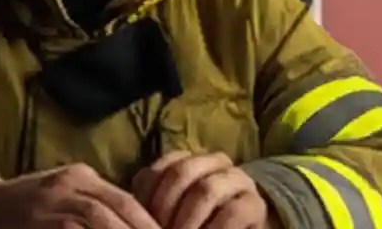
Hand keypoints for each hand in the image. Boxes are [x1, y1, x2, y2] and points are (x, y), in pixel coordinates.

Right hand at [0, 163, 162, 228]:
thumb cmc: (29, 207)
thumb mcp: (64, 194)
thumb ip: (97, 204)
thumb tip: (142, 221)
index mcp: (79, 177)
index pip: (125, 200)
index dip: (149, 224)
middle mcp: (65, 189)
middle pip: (114, 213)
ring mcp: (48, 209)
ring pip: (94, 222)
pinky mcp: (36, 226)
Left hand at [131, 151, 269, 228]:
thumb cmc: (196, 225)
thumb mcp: (170, 213)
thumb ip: (150, 205)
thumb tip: (127, 209)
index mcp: (187, 160)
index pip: (158, 168)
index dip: (146, 196)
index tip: (138, 221)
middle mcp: (214, 162)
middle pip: (181, 172)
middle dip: (165, 207)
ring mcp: (238, 180)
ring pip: (206, 189)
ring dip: (188, 220)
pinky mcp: (254, 204)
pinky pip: (232, 212)